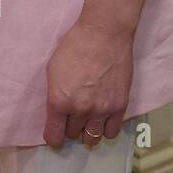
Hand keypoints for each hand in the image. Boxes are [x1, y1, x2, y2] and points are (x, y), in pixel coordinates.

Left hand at [42, 19, 133, 148]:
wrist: (104, 33)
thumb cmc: (74, 46)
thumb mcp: (53, 69)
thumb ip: (54, 94)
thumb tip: (56, 112)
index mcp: (59, 100)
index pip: (54, 136)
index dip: (53, 138)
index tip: (54, 136)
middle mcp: (80, 110)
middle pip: (72, 135)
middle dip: (70, 128)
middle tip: (71, 117)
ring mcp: (102, 110)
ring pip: (92, 138)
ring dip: (87, 132)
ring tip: (87, 120)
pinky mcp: (120, 106)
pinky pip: (112, 132)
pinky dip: (105, 129)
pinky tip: (102, 120)